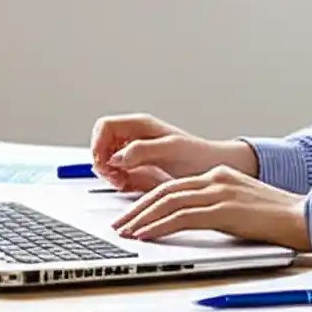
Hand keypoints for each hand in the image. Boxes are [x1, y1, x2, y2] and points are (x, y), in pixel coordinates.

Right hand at [90, 113, 259, 191]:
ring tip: (125, 182)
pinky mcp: (138, 171)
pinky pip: (118, 175)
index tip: (104, 162)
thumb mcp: (171, 149)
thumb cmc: (198, 156)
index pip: (104, 127)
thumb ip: (141, 150)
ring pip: (107, 161)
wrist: (213, 172)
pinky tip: (132, 186)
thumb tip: (116, 157)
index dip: (98, 143)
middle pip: (101, 144)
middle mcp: (134, 138)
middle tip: (115, 176)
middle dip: (103, 161)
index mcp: (140, 125)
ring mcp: (135, 155)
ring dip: (110, 174)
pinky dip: (119, 182)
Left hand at [111, 166, 311, 250]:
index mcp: (216, 174)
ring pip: (168, 201)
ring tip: (127, 231)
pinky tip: (148, 234)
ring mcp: (219, 192)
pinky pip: (183, 217)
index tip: (131, 214)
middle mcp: (214, 177)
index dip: (147, 200)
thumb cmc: (273, 215)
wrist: (301, 215)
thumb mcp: (238, 202)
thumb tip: (189, 217)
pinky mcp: (224, 209)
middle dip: (137, 208)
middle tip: (120, 224)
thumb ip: (214, 203)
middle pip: (164, 190)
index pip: (172, 185)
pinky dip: (161, 225)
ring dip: (143, 218)